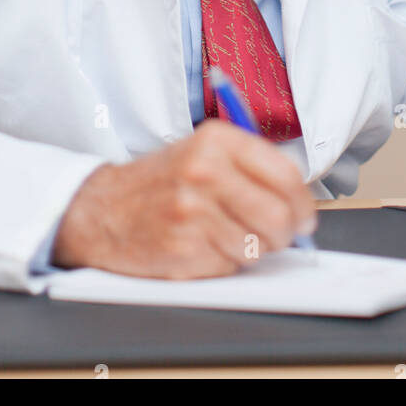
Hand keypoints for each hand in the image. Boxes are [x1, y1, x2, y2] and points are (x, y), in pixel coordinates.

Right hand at [50, 119, 316, 278]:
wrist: (101, 209)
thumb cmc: (159, 182)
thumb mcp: (202, 151)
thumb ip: (249, 165)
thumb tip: (298, 199)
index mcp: (216, 140)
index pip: (285, 174)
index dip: (303, 202)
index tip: (304, 216)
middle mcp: (204, 170)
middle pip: (278, 216)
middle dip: (284, 233)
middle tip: (276, 235)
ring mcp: (192, 210)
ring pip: (257, 246)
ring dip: (251, 249)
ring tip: (225, 235)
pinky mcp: (182, 247)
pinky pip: (229, 266)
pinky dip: (223, 262)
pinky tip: (203, 246)